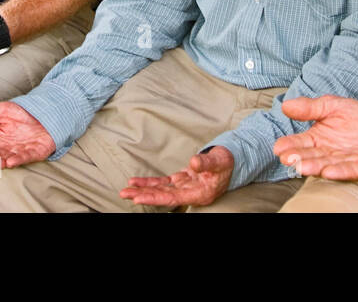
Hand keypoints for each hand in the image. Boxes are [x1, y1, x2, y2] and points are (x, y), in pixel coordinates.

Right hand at [0, 101, 55, 168]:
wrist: (45, 111)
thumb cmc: (22, 113)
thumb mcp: (1, 111)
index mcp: (0, 139)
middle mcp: (9, 147)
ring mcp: (21, 150)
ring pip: (9, 158)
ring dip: (1, 162)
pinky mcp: (35, 152)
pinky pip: (26, 156)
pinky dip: (18, 159)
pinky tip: (10, 162)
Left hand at [119, 146, 233, 207]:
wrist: (232, 161)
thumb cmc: (227, 161)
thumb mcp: (220, 160)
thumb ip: (207, 162)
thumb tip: (194, 162)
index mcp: (199, 193)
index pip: (173, 198)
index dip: (155, 198)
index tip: (138, 198)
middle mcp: (190, 193)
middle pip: (163, 196)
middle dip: (144, 195)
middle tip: (124, 194)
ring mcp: (185, 187)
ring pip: (161, 190)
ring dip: (144, 190)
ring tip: (126, 190)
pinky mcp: (182, 180)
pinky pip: (163, 183)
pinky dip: (151, 183)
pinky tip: (137, 182)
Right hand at [274, 96, 357, 180]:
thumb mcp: (333, 105)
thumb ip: (311, 107)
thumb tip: (286, 105)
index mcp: (318, 138)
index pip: (300, 142)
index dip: (289, 145)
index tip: (279, 148)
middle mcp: (328, 153)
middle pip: (310, 156)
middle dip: (298, 158)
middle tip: (287, 158)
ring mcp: (344, 162)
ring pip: (326, 165)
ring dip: (314, 167)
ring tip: (302, 167)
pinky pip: (349, 170)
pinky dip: (339, 172)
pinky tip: (329, 172)